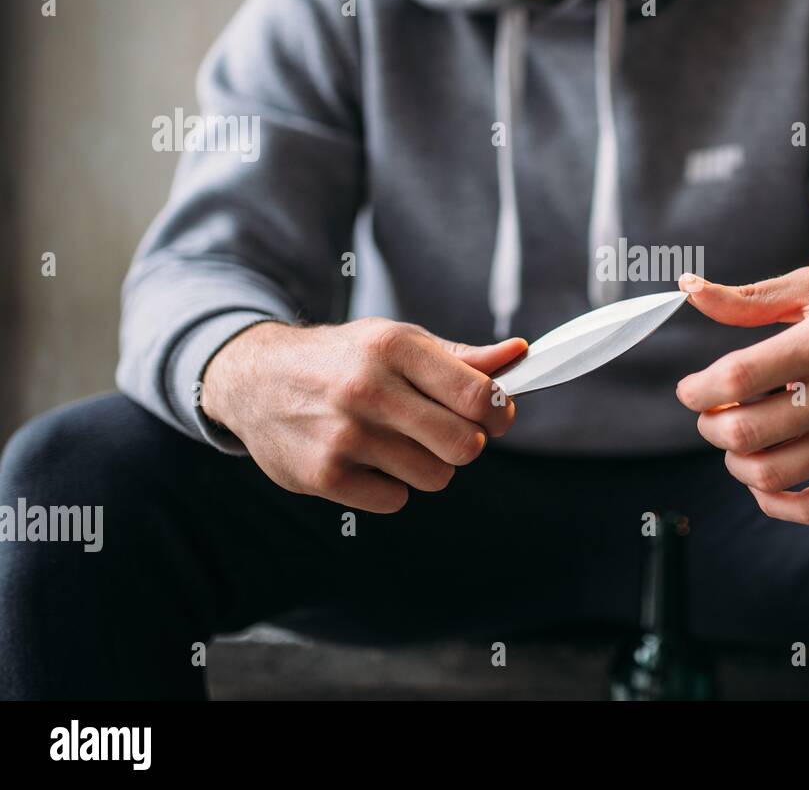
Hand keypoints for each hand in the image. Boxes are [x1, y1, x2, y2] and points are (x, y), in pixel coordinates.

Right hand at [200, 318, 526, 512]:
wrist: (255, 378)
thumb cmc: (345, 359)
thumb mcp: (399, 342)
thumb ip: (461, 357)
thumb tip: (520, 355)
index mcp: (394, 347)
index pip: (479, 395)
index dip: (498, 412)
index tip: (492, 414)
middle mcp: (368, 388)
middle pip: (464, 445)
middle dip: (465, 444)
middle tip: (446, 433)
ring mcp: (343, 434)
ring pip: (434, 477)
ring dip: (427, 466)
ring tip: (398, 442)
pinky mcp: (323, 474)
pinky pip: (394, 500)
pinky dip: (390, 487)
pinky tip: (367, 461)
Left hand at [675, 267, 808, 524]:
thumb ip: (749, 298)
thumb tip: (689, 290)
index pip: (738, 377)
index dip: (698, 390)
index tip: (693, 390)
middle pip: (746, 432)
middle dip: (710, 426)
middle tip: (713, 415)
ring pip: (769, 474)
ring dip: (735, 462)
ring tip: (740, 441)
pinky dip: (770, 500)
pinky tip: (764, 477)